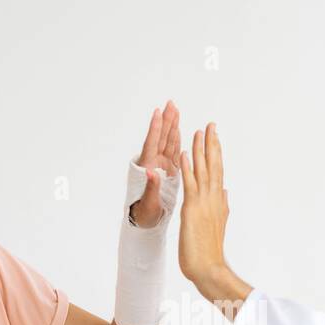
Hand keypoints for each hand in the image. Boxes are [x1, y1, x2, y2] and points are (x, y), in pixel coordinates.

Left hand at [129, 100, 180, 228]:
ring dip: (171, 126)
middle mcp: (153, 163)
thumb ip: (150, 188)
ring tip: (175, 110)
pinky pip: (174, 151)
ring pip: (168, 141)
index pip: (152, 144)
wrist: (146, 221)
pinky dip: (177, 139)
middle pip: (160, 138)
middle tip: (170, 103)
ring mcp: (161, 165)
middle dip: (165, 120)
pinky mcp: (168, 170)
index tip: (158, 113)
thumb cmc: (144, 214)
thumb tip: (150, 173)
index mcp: (147, 168)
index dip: (155, 128)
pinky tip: (179, 129)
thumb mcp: (147, 204)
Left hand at [177, 122, 229, 283]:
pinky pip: (190, 183)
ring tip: (199, 131)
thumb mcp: (218, 224)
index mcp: (218, 201)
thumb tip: (225, 192)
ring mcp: (204, 203)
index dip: (216, 153)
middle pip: (213, 166)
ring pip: (203, 171)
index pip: (218, 172)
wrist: (209, 268)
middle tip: (210, 125)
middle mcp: (214, 198)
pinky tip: (185, 153)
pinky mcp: (192, 209)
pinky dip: (188, 167)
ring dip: (200, 150)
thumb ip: (222, 206)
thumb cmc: (210, 252)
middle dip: (211, 144)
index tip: (215, 137)